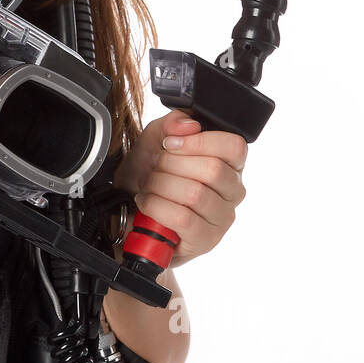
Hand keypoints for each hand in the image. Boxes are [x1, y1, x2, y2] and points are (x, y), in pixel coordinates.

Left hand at [113, 109, 247, 268]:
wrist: (129, 210)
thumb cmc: (150, 174)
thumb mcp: (155, 139)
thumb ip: (172, 123)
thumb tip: (189, 125)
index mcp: (229, 162)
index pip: (234, 146)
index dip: (199, 142)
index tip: (169, 143)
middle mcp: (232, 190)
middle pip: (213, 170)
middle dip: (171, 165)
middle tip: (155, 168)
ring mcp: (222, 217)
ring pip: (195, 194)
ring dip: (160, 186)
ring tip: (149, 187)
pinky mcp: (205, 239)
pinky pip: (182, 218)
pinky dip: (156, 207)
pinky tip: (148, 203)